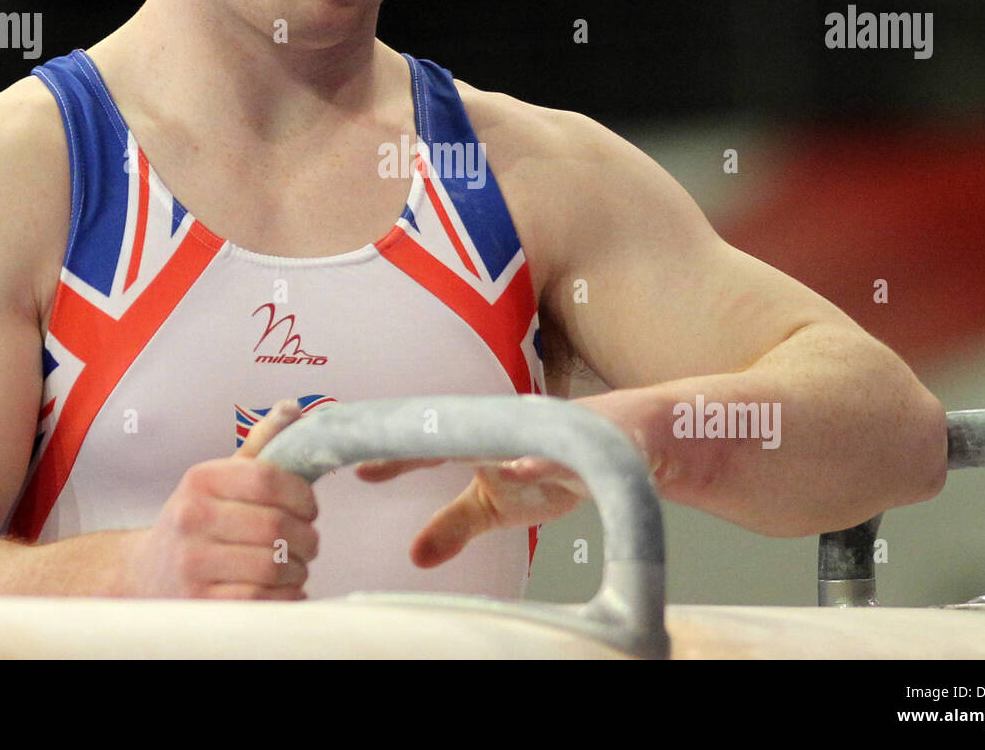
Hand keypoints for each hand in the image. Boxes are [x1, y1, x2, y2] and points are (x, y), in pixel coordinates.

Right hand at [119, 400, 318, 598]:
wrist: (145, 574)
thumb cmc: (197, 522)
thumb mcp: (220, 479)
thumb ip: (260, 445)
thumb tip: (292, 408)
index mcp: (201, 480)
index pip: (268, 478)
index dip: (303, 495)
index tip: (310, 508)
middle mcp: (191, 518)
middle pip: (276, 526)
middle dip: (307, 538)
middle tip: (308, 543)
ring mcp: (192, 564)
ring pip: (272, 567)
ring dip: (298, 570)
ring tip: (295, 566)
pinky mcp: (199, 603)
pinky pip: (261, 601)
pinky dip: (285, 597)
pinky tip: (283, 589)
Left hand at [354, 393, 658, 567]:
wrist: (629, 441)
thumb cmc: (552, 465)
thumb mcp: (497, 504)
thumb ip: (454, 524)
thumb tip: (414, 556)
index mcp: (479, 439)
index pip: (427, 444)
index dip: (393, 454)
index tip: (354, 467)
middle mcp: (505, 428)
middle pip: (456, 430)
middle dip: (418, 439)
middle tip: (381, 449)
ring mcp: (545, 432)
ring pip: (507, 436)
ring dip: (471, 445)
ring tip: (444, 457)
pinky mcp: (586, 440)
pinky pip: (562, 451)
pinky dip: (541, 459)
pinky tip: (522, 468)